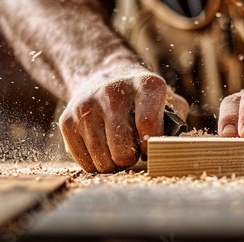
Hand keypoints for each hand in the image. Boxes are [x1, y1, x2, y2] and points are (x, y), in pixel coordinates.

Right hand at [59, 68, 187, 171]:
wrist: (104, 79)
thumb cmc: (143, 100)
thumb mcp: (167, 101)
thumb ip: (176, 122)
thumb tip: (173, 148)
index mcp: (145, 84)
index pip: (147, 124)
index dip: (151, 146)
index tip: (149, 147)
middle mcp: (112, 91)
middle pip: (122, 150)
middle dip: (131, 159)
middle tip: (132, 151)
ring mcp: (86, 106)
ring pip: (102, 160)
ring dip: (113, 163)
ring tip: (117, 150)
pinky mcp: (67, 120)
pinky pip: (84, 162)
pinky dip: (95, 164)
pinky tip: (102, 150)